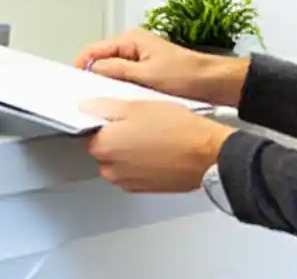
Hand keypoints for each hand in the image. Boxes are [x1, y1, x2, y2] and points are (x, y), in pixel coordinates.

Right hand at [73, 28, 249, 106]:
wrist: (212, 82)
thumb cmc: (186, 74)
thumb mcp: (146, 74)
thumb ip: (116, 69)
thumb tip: (94, 68)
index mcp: (131, 40)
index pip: (94, 50)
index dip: (81, 65)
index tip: (73, 81)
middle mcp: (133, 47)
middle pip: (101, 60)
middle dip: (94, 76)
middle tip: (88, 94)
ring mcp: (139, 59)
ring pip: (112, 71)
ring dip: (109, 84)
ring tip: (106, 98)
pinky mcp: (146, 72)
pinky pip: (124, 78)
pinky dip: (120, 88)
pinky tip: (122, 100)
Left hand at [80, 99, 234, 192]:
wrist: (209, 155)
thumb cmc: (179, 130)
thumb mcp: (137, 106)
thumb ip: (105, 108)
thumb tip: (87, 107)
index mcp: (105, 146)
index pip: (87, 133)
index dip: (102, 123)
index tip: (115, 117)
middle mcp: (112, 169)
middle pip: (102, 149)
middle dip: (115, 137)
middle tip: (138, 124)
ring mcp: (128, 182)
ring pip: (118, 162)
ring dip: (128, 151)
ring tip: (151, 136)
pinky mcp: (144, 189)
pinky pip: (133, 173)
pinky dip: (140, 163)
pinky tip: (157, 150)